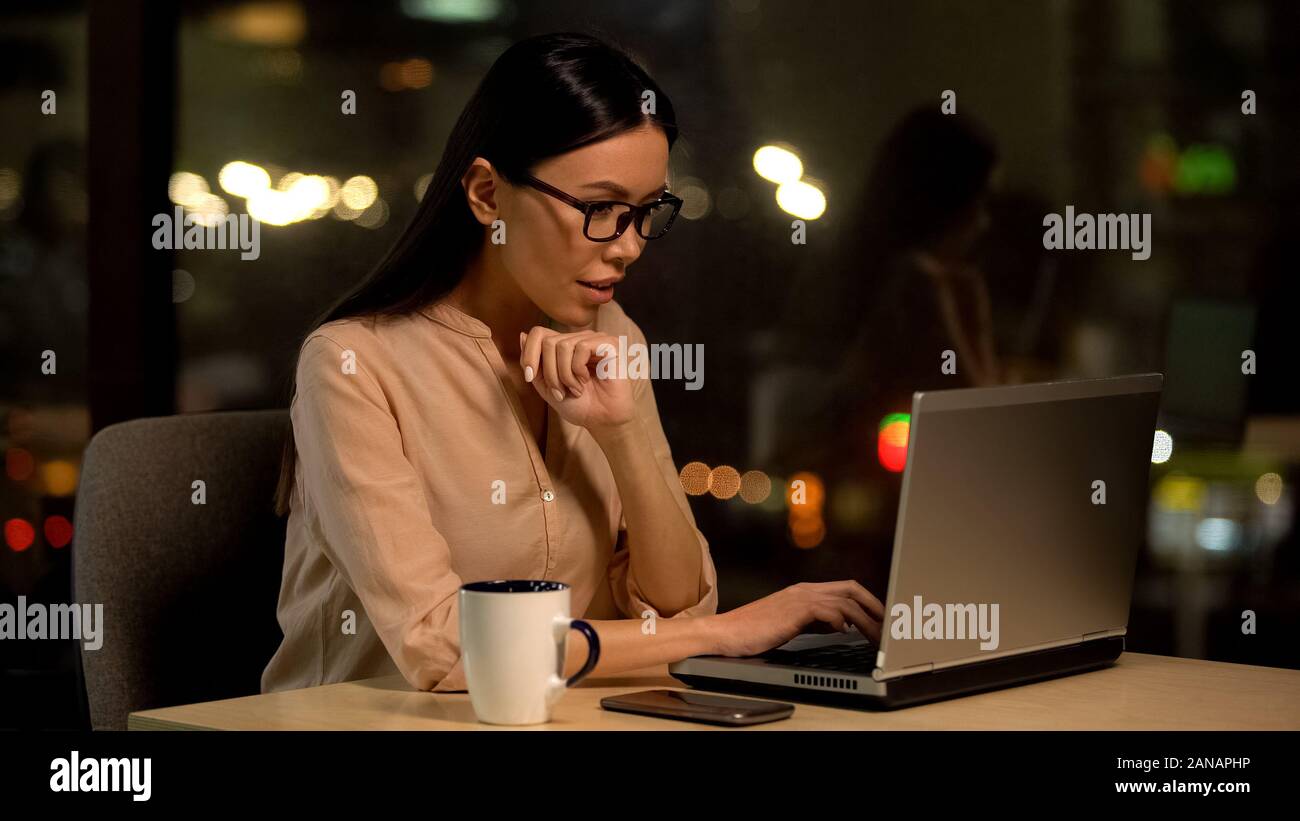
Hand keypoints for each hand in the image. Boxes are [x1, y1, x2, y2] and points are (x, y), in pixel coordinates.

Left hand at [519, 327, 634, 431]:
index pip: (538, 333)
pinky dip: (578, 370)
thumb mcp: (545, 385)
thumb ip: (532, 362)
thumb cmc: (578, 404)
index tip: (530, 377)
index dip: (529, 354)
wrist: (601, 421)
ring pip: (562, 345)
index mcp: (565, 344)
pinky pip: (581, 348)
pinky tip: (586, 381)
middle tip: (560, 391)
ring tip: (575, 389)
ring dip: (564, 375)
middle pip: (548, 342)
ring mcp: (595, 339)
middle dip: (549, 372)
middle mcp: (580, 337)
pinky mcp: (610, 344)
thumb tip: (522, 334)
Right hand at [707, 581, 884, 656]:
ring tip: (876, 636)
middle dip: (874, 605)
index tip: (881, 616)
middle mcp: (805, 590)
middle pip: (851, 588)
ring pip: (844, 602)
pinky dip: (840, 621)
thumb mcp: (790, 623)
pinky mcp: (794, 611)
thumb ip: (814, 620)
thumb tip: (840, 626)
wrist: (726, 633)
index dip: (868, 600)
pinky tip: (843, 632)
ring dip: (865, 620)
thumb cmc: (754, 631)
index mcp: (804, 592)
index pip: (845, 588)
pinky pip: (827, 611)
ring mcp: (799, 598)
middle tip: (889, 624)